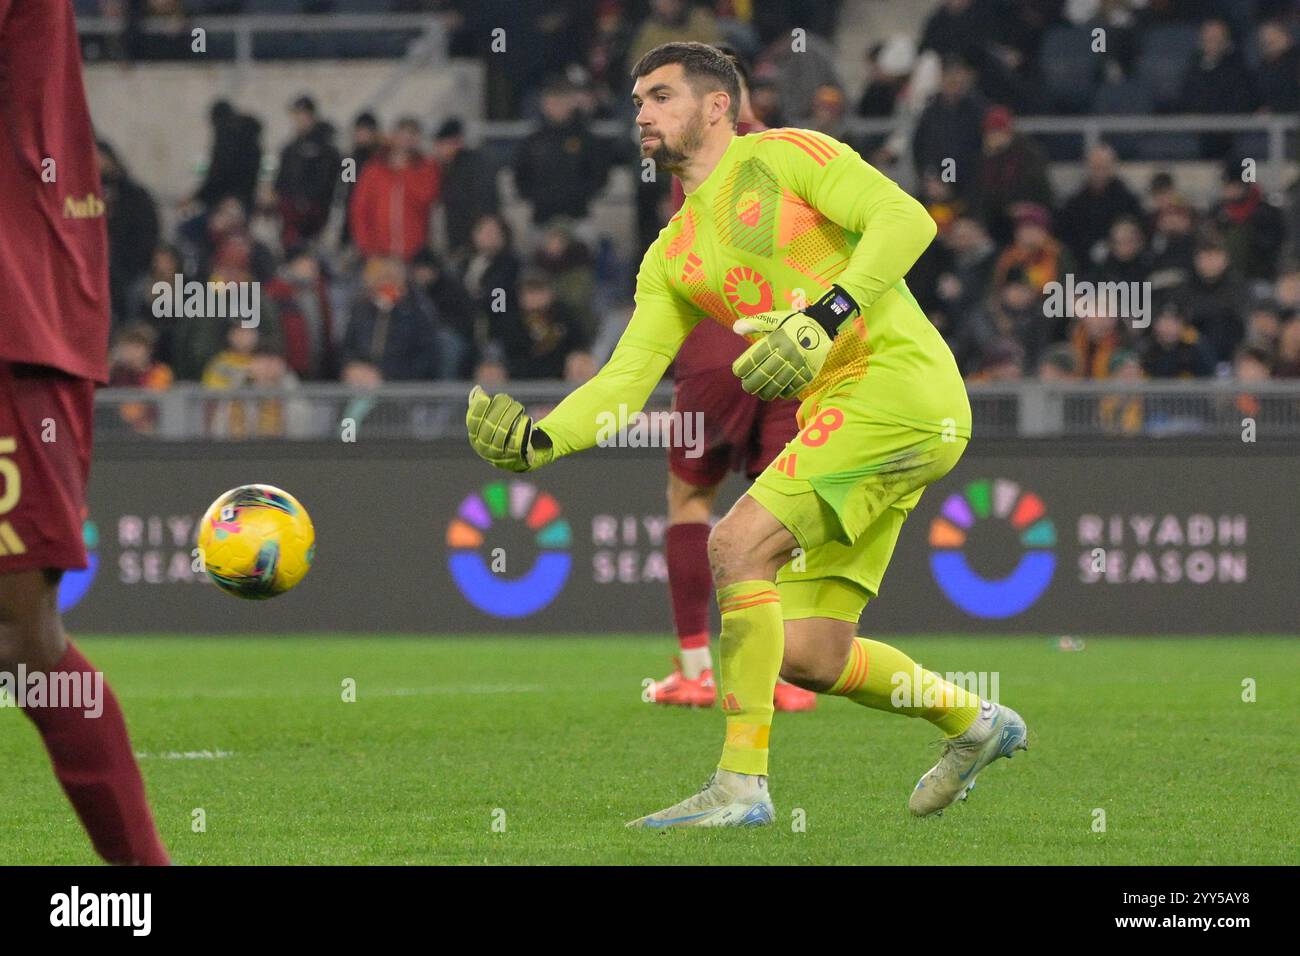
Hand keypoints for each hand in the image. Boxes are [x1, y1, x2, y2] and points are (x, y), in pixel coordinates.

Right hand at [466, 385, 554, 471]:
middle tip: (508, 399)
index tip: (486, 397)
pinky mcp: (515, 456)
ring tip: (518, 406)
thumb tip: (477, 389)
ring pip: (503, 431)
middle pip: (490, 424)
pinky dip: (521, 427)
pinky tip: (524, 418)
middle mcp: (483, 448)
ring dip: (511, 414)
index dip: (478, 408)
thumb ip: (480, 406)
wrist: (516, 457)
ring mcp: (499, 454)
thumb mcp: (487, 421)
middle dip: (499, 408)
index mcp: (474, 438)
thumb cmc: (499, 434)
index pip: (473, 421)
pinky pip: (517, 440)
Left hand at [731, 286, 857, 399]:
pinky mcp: (809, 372)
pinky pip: (794, 388)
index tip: (738, 372)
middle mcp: (787, 352)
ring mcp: (799, 364)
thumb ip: (754, 323)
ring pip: (778, 384)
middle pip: (765, 374)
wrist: (823, 325)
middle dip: (752, 384)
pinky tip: (777, 393)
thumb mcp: (775, 318)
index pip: (755, 358)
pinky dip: (783, 393)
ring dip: (766, 392)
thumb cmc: (794, 323)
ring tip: (760, 393)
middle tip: (747, 386)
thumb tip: (735, 328)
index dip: (743, 368)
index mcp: (777, 339)